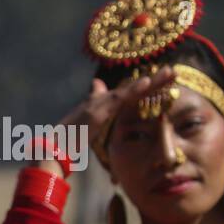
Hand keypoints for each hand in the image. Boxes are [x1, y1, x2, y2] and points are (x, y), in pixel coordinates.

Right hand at [52, 66, 175, 173]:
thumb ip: (90, 123)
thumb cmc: (64, 145)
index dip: (145, 88)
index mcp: (99, 109)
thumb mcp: (82, 132)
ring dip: (151, 82)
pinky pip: (119, 100)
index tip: (162, 81)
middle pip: (131, 90)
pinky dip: (133, 90)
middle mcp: (99, 103)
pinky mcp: (96, 112)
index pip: (127, 96)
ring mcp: (97, 106)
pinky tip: (147, 82)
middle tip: (174, 72)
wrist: (49, 151)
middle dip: (154, 81)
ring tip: (170, 73)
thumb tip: (93, 108)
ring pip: (129, 91)